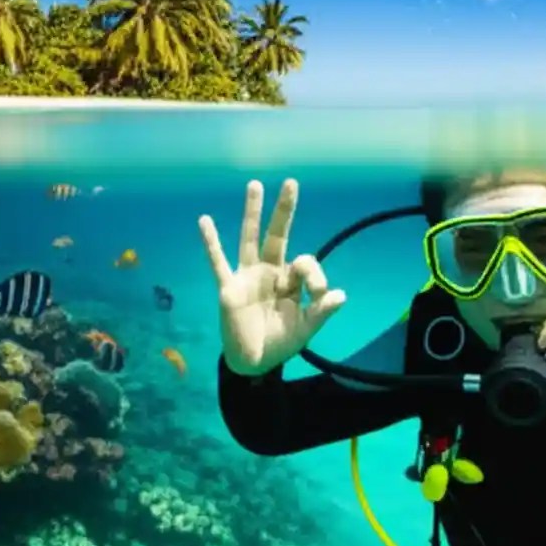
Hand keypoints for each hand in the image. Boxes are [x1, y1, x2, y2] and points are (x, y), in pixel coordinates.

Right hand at [198, 178, 346, 375]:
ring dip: (252, 213)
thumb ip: (321, 311)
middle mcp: (269, 272)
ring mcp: (247, 277)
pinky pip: (218, 262)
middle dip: (284, 211)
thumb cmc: (280, 342)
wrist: (254, 363)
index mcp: (290, 280)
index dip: (315, 273)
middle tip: (291, 183)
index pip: (304, 261)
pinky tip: (204, 221)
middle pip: (277, 235)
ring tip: (255, 185)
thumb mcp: (306, 328)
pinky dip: (211, 243)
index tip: (319, 293)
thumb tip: (341, 294)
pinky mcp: (229, 287)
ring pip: (250, 239)